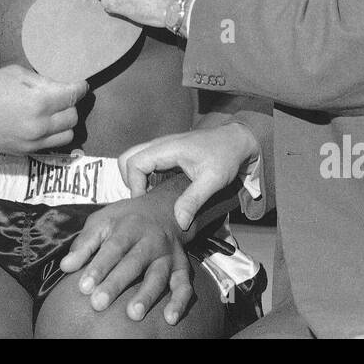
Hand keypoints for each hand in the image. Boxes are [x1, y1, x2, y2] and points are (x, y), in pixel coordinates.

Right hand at [0, 64, 85, 153]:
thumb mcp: (16, 74)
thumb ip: (42, 81)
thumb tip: (59, 86)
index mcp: (39, 102)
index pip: (73, 96)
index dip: (80, 88)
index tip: (81, 85)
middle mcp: (40, 125)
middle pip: (73, 117)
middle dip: (71, 104)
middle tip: (63, 97)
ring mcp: (33, 141)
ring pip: (67, 135)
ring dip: (65, 123)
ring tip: (55, 113)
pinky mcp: (25, 151)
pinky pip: (51, 144)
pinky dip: (53, 134)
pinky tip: (43, 124)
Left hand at [58, 195, 193, 324]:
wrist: (165, 208)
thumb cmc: (126, 219)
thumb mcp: (102, 221)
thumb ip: (85, 243)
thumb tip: (65, 266)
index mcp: (129, 227)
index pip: (113, 248)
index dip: (98, 267)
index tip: (83, 287)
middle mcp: (151, 240)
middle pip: (133, 263)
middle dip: (116, 284)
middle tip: (98, 304)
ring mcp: (168, 254)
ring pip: (158, 276)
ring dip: (147, 295)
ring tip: (134, 314)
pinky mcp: (182, 267)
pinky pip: (184, 285)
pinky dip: (180, 302)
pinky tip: (170, 319)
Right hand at [119, 123, 259, 230]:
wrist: (236, 141)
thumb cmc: (225, 156)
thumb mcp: (212, 180)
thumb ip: (193, 200)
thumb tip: (179, 222)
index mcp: (168, 148)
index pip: (134, 163)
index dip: (134, 185)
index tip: (145, 202)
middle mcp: (160, 145)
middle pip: (126, 158)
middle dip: (129, 180)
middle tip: (144, 199)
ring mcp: (162, 148)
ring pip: (133, 159)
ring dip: (135, 178)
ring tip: (150, 196)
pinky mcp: (166, 153)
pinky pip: (144, 162)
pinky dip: (144, 176)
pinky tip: (158, 190)